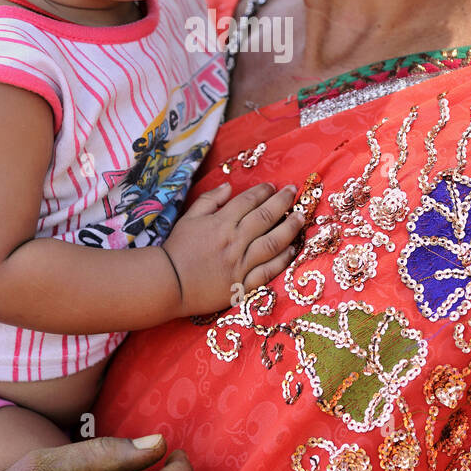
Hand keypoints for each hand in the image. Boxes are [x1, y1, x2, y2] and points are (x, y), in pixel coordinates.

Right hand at [163, 180, 304, 315]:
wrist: (169, 283)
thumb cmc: (177, 250)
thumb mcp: (189, 218)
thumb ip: (209, 200)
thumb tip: (229, 186)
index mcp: (220, 222)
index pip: (248, 201)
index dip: (263, 192)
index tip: (274, 186)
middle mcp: (234, 240)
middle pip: (265, 217)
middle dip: (283, 202)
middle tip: (294, 192)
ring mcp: (240, 263)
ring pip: (272, 242)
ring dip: (289, 228)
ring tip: (301, 218)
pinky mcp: (243, 284)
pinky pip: (268, 271)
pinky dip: (282, 260)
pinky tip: (292, 250)